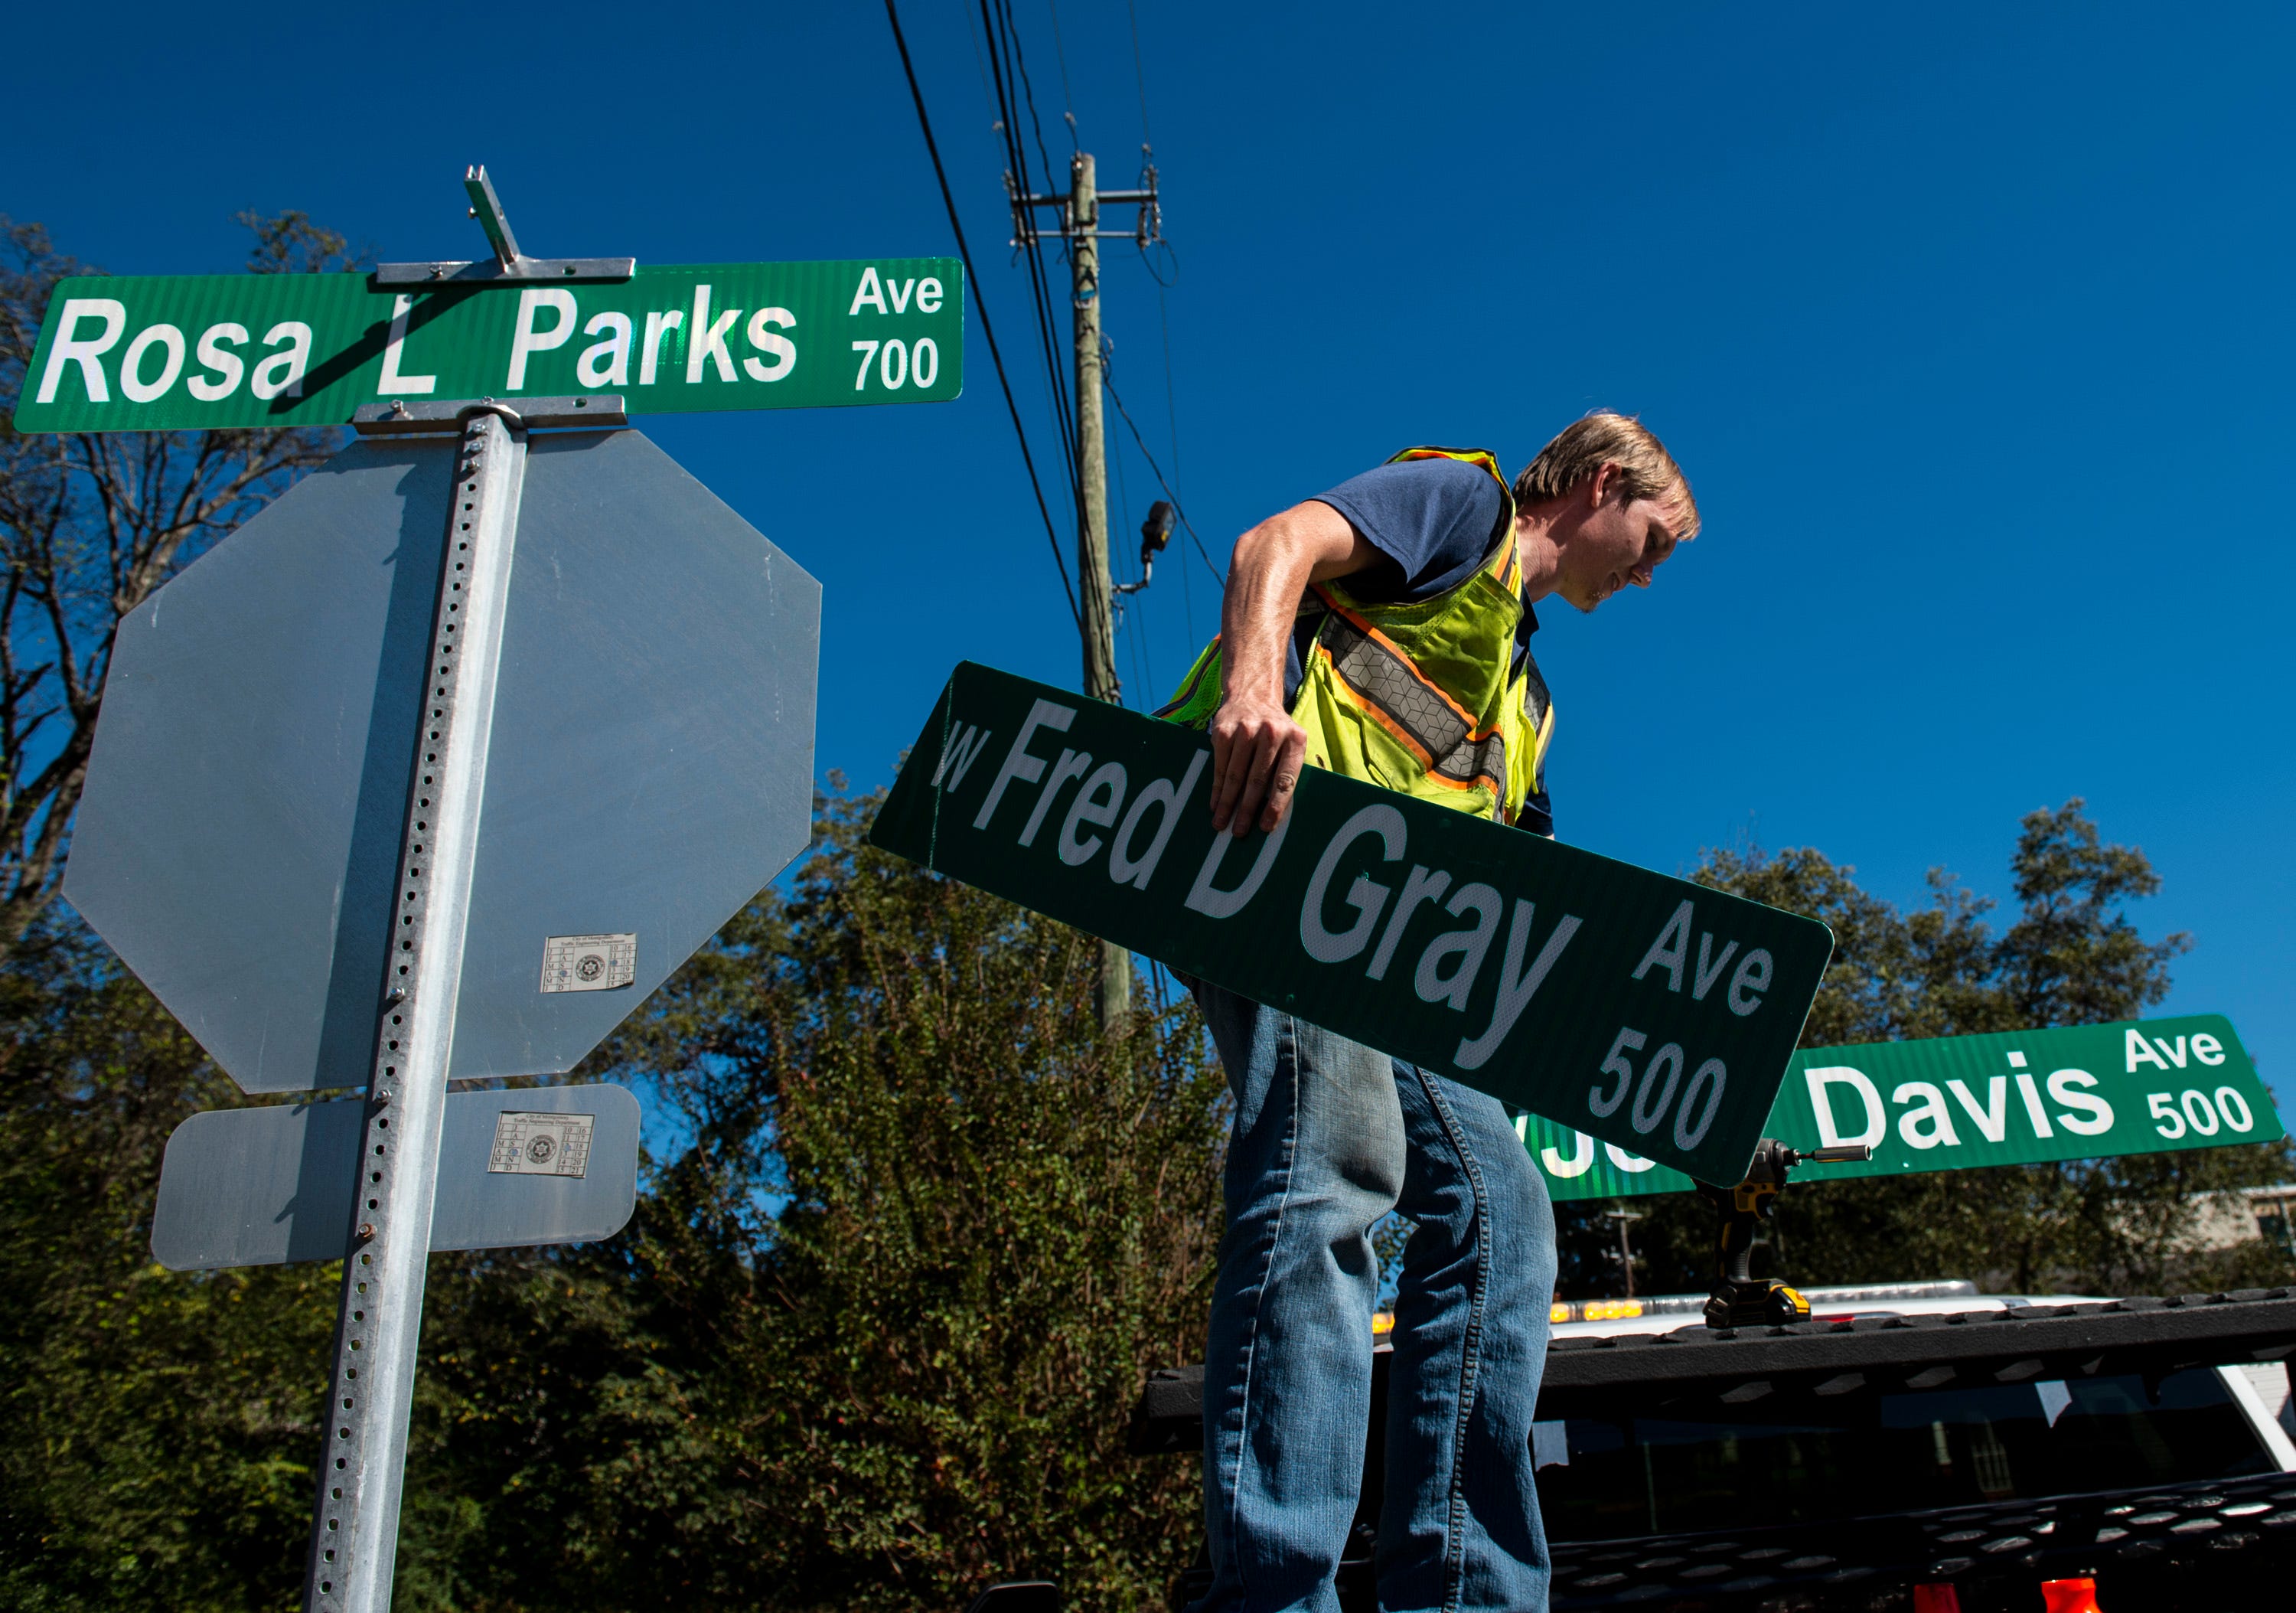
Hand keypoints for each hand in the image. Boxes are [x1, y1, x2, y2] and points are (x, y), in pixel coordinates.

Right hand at [1208, 693, 1306, 835]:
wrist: (1253, 694)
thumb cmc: (1275, 730)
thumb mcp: (1291, 742)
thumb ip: (1286, 770)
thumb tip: (1275, 814)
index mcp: (1295, 739)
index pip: (1285, 779)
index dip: (1275, 806)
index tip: (1265, 827)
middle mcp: (1271, 733)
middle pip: (1257, 780)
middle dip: (1247, 810)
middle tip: (1240, 832)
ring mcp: (1246, 730)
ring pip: (1235, 776)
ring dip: (1227, 804)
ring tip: (1221, 824)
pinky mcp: (1224, 731)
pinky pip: (1220, 766)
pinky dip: (1217, 788)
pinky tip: (1214, 804)